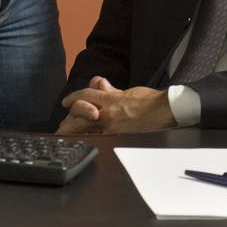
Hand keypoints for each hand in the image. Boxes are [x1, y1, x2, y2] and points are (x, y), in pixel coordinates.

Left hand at [58, 77, 175, 134]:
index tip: (66, 101)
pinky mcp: (119, 137)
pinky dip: (92, 138)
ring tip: (70, 132)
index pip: (86, 95)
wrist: (164, 111)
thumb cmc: (150, 100)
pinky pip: (100, 138)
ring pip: (87, 127)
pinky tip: (88, 141)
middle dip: (70, 118)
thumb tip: (100, 85)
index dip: (74, 97)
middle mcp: (108, 113)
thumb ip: (112, 90)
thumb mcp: (128, 91)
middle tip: (62, 122)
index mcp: (110, 99)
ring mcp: (112, 127)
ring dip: (77, 129)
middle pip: (80, 113)